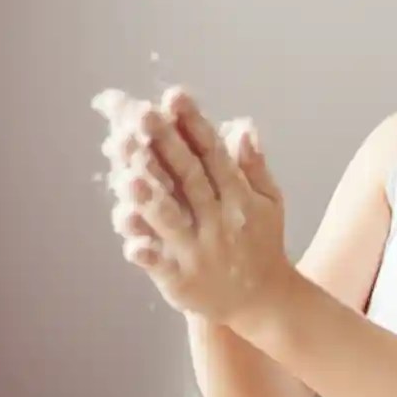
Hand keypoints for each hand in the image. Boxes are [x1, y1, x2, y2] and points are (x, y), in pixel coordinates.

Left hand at [92, 86, 290, 326]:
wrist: (265, 302)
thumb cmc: (261, 243)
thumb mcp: (269, 203)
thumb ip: (253, 166)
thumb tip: (243, 125)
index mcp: (239, 198)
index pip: (214, 154)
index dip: (194, 124)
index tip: (175, 95)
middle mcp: (219, 222)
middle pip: (189, 178)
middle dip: (165, 146)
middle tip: (141, 115)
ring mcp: (199, 252)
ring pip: (172, 219)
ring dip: (150, 197)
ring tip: (127, 174)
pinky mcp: (183, 282)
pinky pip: (162, 266)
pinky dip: (147, 254)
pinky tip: (129, 241)